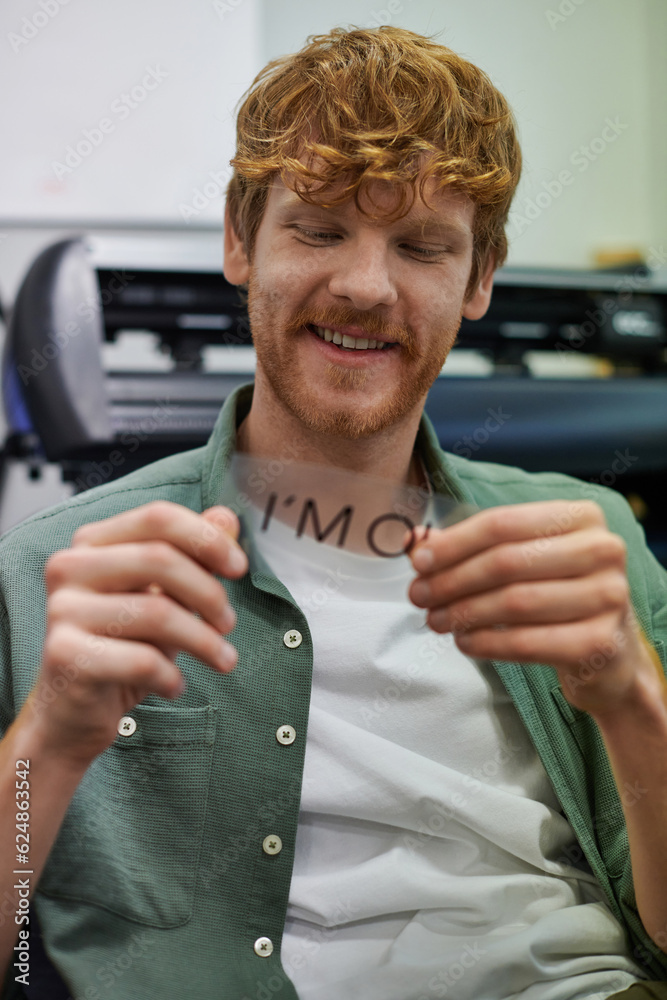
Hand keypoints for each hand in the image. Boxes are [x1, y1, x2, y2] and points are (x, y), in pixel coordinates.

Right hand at [29, 501, 247, 763]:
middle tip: (229, 624)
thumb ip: (192, 555)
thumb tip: (226, 517)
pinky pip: (142, 660)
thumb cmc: (122, 647)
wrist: (72, 712)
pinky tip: (175, 685)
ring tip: (222, 659)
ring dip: (204, 641)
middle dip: (209, 593)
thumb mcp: (165, 597)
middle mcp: (70, 567)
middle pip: (160, 558)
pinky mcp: (66, 655)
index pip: (157, 517)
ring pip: (156, 612)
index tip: (239, 568)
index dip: (207, 539)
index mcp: (92, 542)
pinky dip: (172, 676)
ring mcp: (63, 610)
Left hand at [407, 499, 656, 715]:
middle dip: (452, 580)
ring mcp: (609, 597)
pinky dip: (486, 642)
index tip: (418, 562)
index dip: (454, 543)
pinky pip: (527, 642)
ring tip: (435, 620)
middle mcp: (603, 550)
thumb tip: (413, 542)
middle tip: (419, 596)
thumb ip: (470, 546)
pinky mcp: (600, 643)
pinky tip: (464, 642)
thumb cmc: (555, 594)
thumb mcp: (521, 560)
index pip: (503, 523)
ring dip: (463, 613)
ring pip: (515, 602)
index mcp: (582, 516)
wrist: (608, 654)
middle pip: (506, 562)